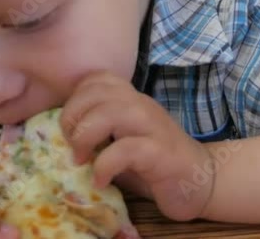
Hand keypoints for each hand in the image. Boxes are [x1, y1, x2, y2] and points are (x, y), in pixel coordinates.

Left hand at [61, 71, 215, 220]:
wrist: (200, 180)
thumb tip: (59, 139)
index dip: (74, 99)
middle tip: (72, 146)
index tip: (70, 129)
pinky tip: (101, 180)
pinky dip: (105, 165)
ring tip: (81, 160)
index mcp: (131, 101)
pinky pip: (127, 149)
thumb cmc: (154, 164)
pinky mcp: (161, 153)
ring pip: (111, 111)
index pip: (97, 79)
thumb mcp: (122, 141)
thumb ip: (98, 133)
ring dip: (86, 136)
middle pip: (98, 90)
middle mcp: (142, 106)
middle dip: (73, 117)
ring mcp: (153, 127)